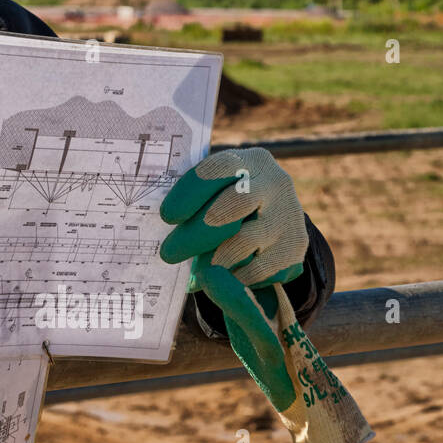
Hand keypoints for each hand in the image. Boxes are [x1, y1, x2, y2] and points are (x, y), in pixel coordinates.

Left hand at [159, 148, 309, 409]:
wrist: (273, 212)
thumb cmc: (225, 198)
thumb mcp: (215, 189)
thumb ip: (193, 199)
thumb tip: (147, 221)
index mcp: (246, 160)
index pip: (216, 170)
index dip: (189, 193)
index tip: (165, 216)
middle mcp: (273, 182)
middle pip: (234, 205)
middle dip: (197, 232)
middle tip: (168, 253)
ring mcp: (288, 214)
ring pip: (248, 240)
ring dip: (214, 260)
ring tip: (191, 273)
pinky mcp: (296, 246)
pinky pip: (262, 267)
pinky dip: (235, 277)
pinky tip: (217, 281)